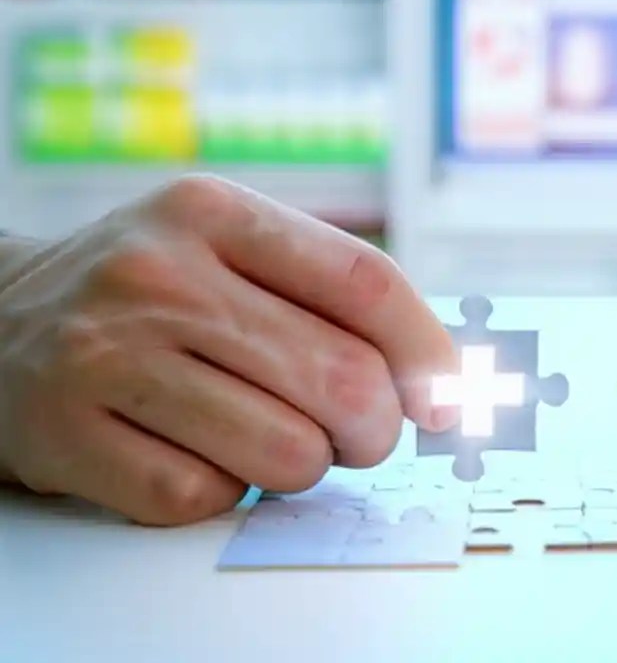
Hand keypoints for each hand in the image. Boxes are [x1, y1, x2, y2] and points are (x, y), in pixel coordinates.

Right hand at [0, 176, 456, 524]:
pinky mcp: (69, 436)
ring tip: (264, 434)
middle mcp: (158, 273)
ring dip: (301, 465)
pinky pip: (208, 500)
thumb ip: (334, 298)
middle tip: (353, 431)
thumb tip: (450, 385)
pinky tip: (192, 452)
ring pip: (289, 454)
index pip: (366, 284)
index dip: (429, 354)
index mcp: (215, 212)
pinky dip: (221, 493)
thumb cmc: (151, 293)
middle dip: (373, 429)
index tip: (451, 401)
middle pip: (343, 380)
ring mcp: (107, 354)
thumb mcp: (230, 249)